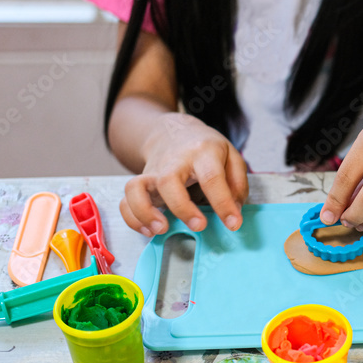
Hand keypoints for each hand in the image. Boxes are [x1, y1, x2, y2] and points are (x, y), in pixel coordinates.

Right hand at [119, 112, 248, 236]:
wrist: (174, 131)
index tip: (233, 223)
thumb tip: (234, 211)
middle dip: (182, 207)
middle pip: (168, 180)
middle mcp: (174, 161)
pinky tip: (149, 230)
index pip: (212, 177)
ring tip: (161, 229)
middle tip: (199, 226)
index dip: (223, 203)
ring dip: (145, 212)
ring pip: (136, 187)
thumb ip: (237, 183)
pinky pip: (125, 200)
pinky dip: (132, 218)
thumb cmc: (205, 148)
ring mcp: (153, 172)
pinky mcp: (141, 183)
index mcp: (202, 152)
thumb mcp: (231, 156)